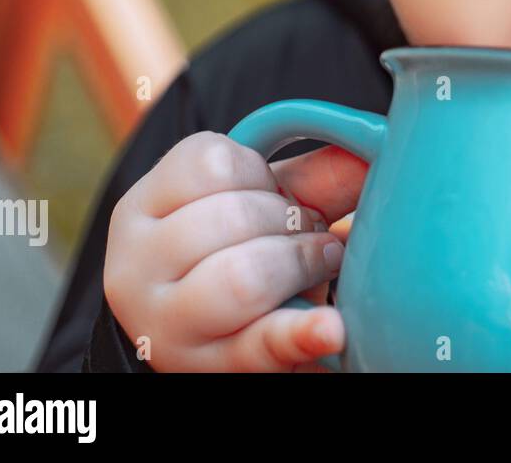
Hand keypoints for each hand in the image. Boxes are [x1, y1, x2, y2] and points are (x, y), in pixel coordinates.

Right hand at [103, 132, 367, 371]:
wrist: (212, 339)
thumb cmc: (241, 255)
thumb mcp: (262, 208)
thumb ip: (313, 176)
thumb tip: (375, 143)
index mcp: (144, 209)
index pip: (211, 163)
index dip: (260, 176)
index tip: (272, 196)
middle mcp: (136, 267)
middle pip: (231, 218)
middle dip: (292, 224)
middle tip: (310, 238)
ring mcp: (167, 325)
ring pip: (243, 276)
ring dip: (301, 266)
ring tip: (318, 269)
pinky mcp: (213, 368)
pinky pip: (261, 345)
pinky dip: (302, 334)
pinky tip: (331, 328)